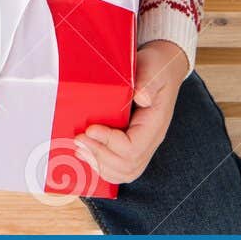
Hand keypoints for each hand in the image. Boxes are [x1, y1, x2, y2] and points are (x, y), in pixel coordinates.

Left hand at [73, 39, 190, 183]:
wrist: (162, 69)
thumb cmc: (156, 68)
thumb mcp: (153, 68)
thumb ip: (148, 81)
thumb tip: (142, 96)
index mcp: (155, 124)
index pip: (134, 148)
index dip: (110, 142)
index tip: (90, 128)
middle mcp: (149, 140)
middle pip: (127, 165)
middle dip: (99, 155)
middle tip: (78, 138)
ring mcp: (141, 145)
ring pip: (123, 171)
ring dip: (98, 163)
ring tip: (80, 147)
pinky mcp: (131, 145)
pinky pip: (119, 168)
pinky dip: (100, 165)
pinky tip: (85, 153)